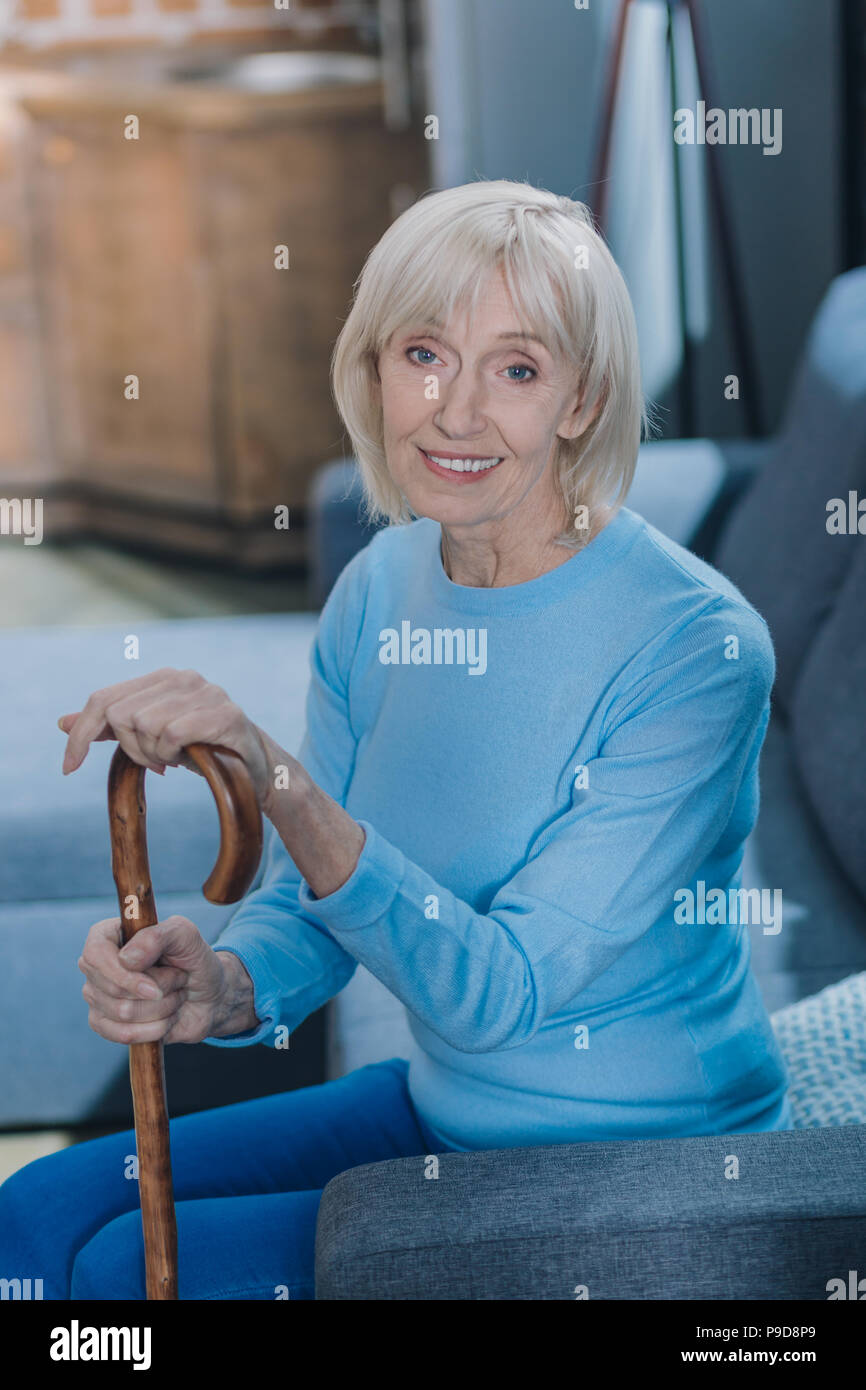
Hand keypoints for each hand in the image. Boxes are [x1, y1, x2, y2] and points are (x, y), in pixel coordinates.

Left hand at [58, 667, 279, 808]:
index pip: (102, 699)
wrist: (255, 768)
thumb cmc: (201, 750)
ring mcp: (205, 692)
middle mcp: (182, 677)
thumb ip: (109, 727)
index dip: (79, 734)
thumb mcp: (149, 738)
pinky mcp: (225, 713)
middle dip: (130, 749)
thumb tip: (62, 722)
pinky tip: (188, 758)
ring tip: (176, 759)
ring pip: (144, 725)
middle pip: (120, 715)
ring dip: (155, 754)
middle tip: (154, 763)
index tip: (69, 768)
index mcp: (161, 679)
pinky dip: (173, 753)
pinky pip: (173, 734)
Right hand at [78, 914, 258, 1044]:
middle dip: (158, 989)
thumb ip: (158, 936)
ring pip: (123, 1012)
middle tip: (179, 978)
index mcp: (108, 935)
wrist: (207, 996)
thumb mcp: (186, 936)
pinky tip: (167, 1018)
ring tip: (176, 995)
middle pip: (114, 988)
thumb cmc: (194, 960)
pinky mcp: (104, 1023)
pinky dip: (155, 1029)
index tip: (155, 987)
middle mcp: (96, 965)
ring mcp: (96, 995)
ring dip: (162, 1007)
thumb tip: (125, 959)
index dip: (123, 975)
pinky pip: (123, 1034)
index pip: (95, 955)